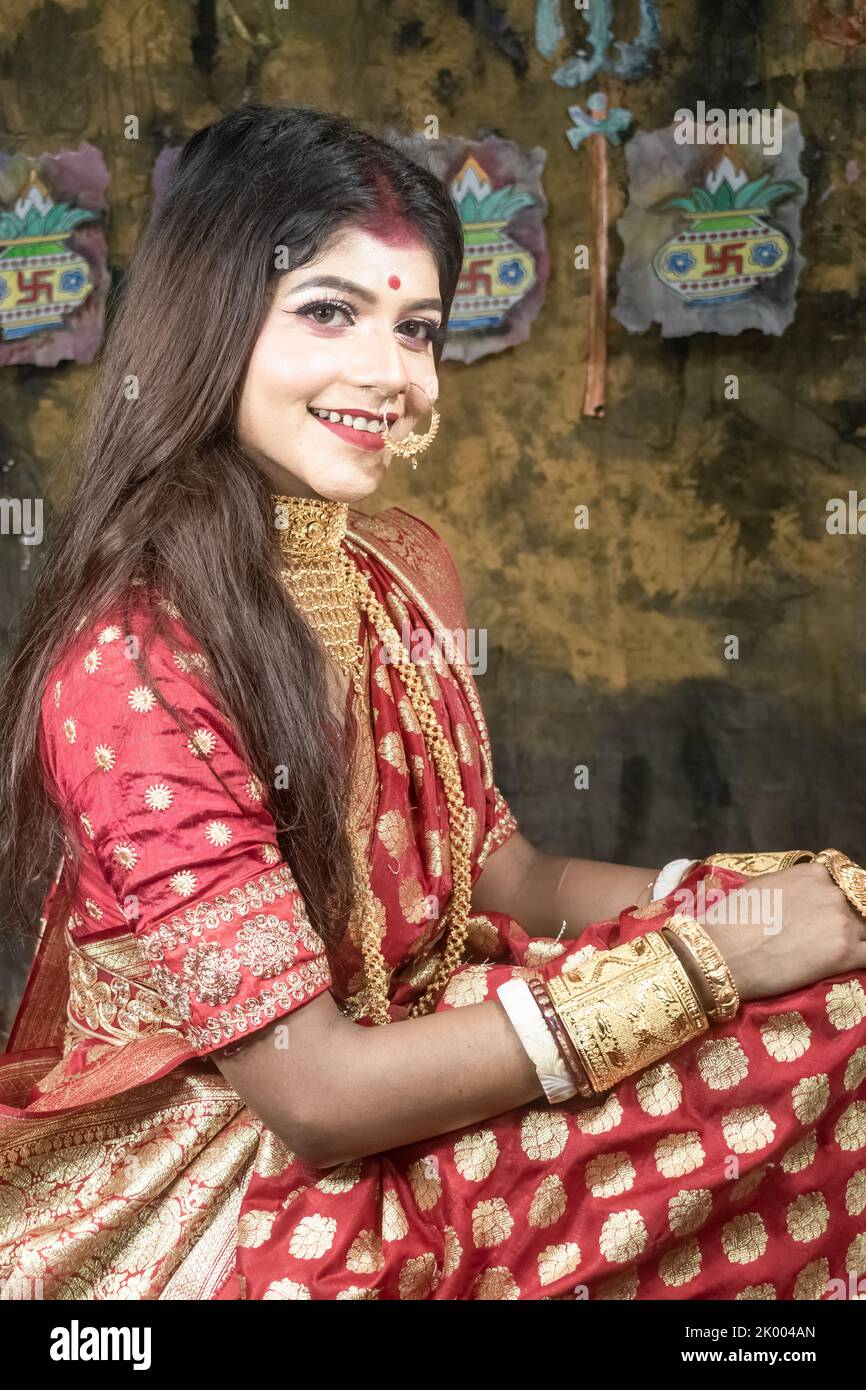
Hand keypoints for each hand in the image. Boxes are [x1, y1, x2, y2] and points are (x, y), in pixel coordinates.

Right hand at [694, 861, 865, 1003]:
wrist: (722, 952)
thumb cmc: (732, 920)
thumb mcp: (763, 887)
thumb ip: (793, 886)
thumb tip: (801, 896)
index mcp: (813, 874)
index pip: (846, 883)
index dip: (843, 900)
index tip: (832, 915)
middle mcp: (833, 894)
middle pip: (858, 907)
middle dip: (848, 921)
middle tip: (826, 937)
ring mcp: (842, 923)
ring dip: (856, 940)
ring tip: (834, 952)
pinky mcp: (845, 954)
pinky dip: (864, 958)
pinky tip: (853, 962)